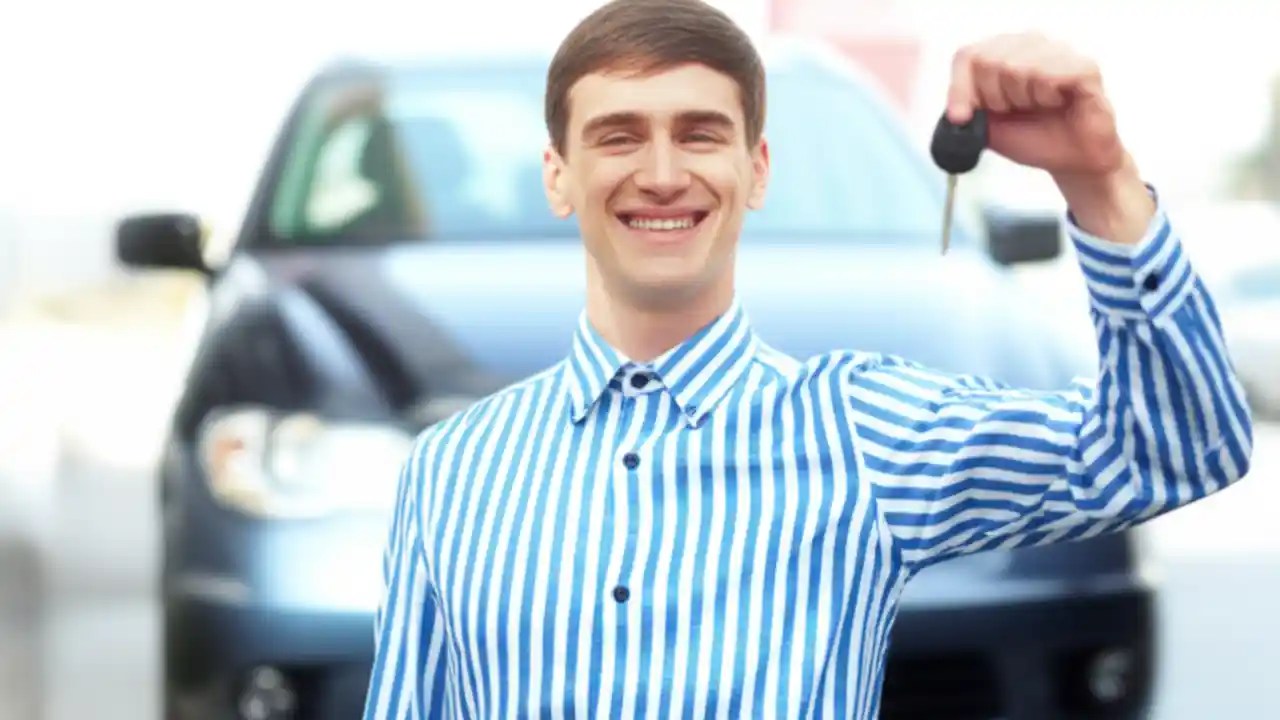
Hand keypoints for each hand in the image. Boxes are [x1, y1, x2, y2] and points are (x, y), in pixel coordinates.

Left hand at [947, 32, 1153, 242]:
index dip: (960, 88)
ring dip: (1023, 99)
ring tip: (1038, 107)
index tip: (961, 117)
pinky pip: (1048, 75)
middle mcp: (1030, 44)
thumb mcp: (988, 127)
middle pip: (989, 60)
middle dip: (996, 98)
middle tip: (1015, 110)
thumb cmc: (1032, 137)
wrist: (1070, 160)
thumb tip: (955, 111)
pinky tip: (1056, 103)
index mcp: (1002, 54)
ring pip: (1017, 66)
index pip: (967, 56)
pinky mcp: (1083, 66)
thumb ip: (968, 112)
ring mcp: (1058, 51)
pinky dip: (1046, 98)